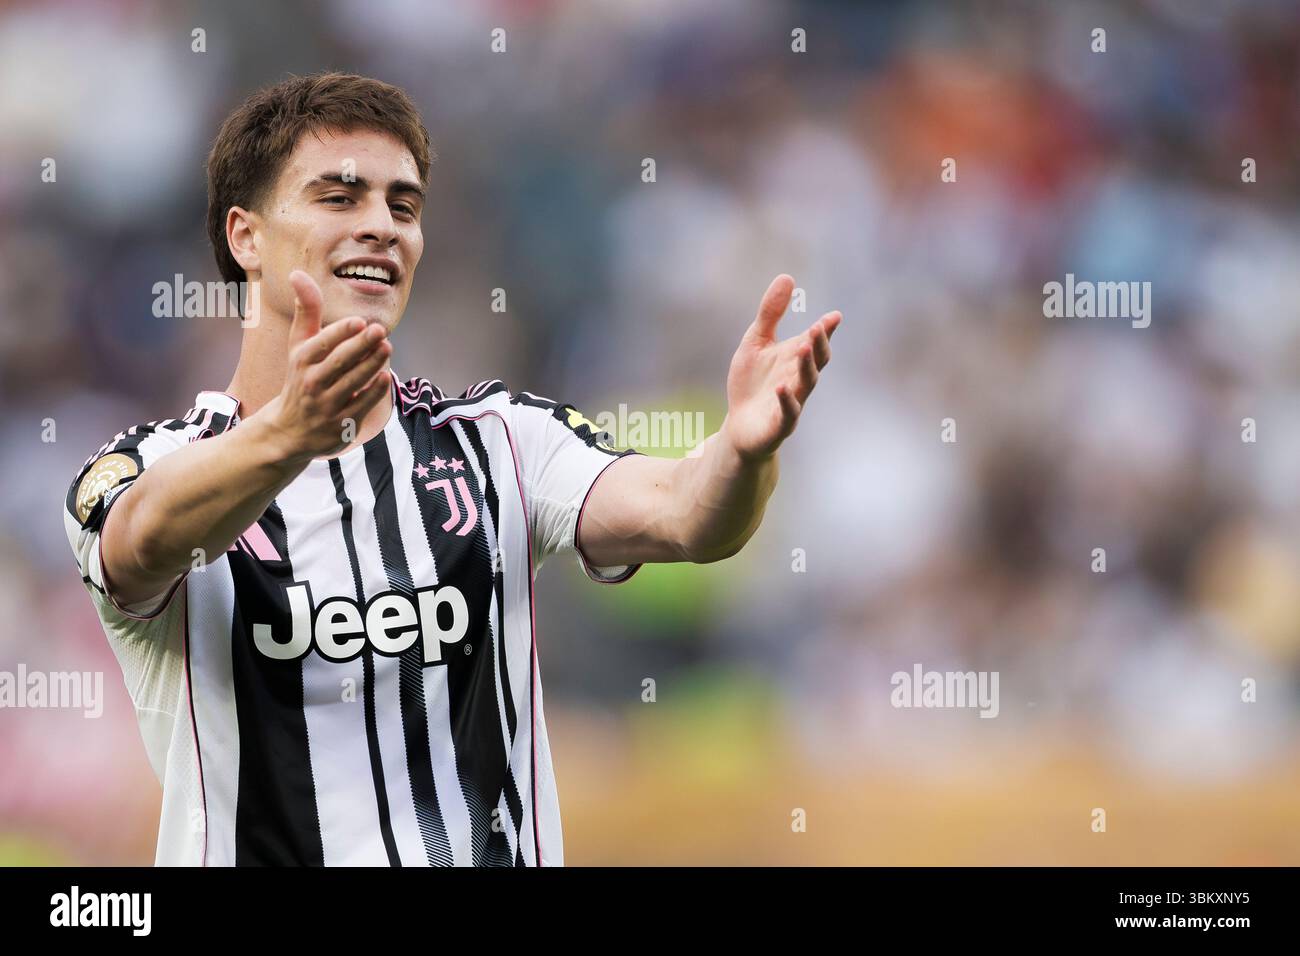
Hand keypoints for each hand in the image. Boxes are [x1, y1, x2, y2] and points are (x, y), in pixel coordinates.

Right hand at [261, 270, 391, 460]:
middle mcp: (312, 383)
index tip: (359, 321)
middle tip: (380, 330)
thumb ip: (306, 311)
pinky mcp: (340, 424)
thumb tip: (298, 273)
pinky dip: (372, 392)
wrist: (290, 430)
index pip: (321, 344)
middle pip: (338, 362)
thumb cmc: (301, 377)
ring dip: (370, 365)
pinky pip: (359, 406)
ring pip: (351, 383)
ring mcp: (326, 405)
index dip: (340, 333)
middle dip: (359, 346)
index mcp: (302, 360)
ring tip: (387, 347)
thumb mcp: (299, 345)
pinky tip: (385, 377)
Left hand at [721, 274, 839, 461]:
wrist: (739, 426)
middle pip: (816, 361)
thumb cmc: (751, 383)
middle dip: (818, 345)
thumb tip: (787, 277)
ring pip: (806, 384)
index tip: (834, 316)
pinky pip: (788, 412)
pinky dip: (787, 400)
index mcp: (795, 359)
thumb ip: (771, 314)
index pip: (815, 342)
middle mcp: (799, 379)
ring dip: (806, 366)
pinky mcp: (779, 424)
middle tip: (818, 328)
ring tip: (803, 348)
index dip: (825, 330)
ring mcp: (792, 402)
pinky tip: (782, 387)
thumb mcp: (756, 342)